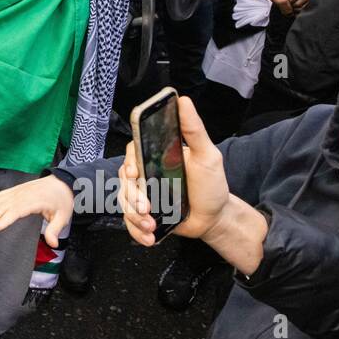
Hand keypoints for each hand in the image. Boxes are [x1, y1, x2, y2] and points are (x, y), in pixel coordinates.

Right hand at [0, 174, 73, 244]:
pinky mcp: (15, 190)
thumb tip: (53, 245)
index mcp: (34, 201)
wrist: (61, 182)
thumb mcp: (63, 216)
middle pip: (3, 206)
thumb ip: (55, 230)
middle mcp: (23, 195)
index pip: (16, 211)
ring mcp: (17, 191)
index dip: (4, 220)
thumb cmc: (62, 201)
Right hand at [118, 96, 230, 245]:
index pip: (132, 152)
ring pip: (123, 202)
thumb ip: (194, 130)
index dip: (129, 162)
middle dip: (132, 198)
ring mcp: (144, 195)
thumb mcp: (207, 155)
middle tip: (147, 207)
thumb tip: (183, 100)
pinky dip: (136, 231)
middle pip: (123, 181)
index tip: (135, 173)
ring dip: (134, 217)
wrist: (215, 219)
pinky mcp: (144, 215)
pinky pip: (129, 223)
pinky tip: (149, 237)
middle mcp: (146, 174)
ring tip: (152, 225)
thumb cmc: (212, 185)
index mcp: (157, 157)